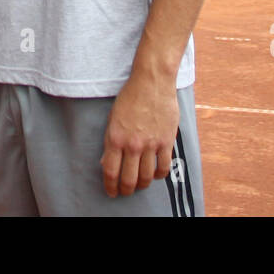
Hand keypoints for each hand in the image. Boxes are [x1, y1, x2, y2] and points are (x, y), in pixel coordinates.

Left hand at [99, 74, 179, 197]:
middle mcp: (132, 144)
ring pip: (146, 177)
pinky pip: (164, 167)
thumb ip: (111, 141)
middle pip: (129, 179)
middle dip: (126, 190)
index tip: (112, 192)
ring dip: (142, 184)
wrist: (152, 82)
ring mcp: (150, 144)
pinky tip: (156, 173)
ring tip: (141, 184)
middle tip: (126, 191)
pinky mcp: (166, 141)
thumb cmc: (130, 97)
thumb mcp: (113, 118)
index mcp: (115, 138)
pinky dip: (159, 175)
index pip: (110, 171)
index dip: (110, 186)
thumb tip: (106, 162)